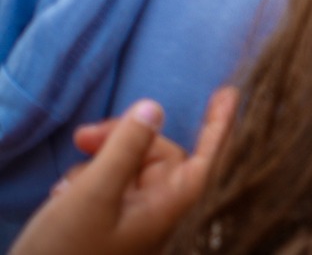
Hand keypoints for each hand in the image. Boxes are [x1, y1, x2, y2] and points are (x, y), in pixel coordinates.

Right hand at [15, 90, 234, 254]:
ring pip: (132, 171)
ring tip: (65, 187)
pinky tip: (63, 198)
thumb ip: (126, 148)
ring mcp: (141, 223)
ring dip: (99, 167)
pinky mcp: (118, 231)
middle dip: (123, 140)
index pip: (210, 156)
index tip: (228, 92)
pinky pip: (115, 193)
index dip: (220, 123)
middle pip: (160, 156)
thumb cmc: (66, 254)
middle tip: (81, 137)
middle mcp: (164, 214)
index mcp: (173, 206)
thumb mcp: (93, 195)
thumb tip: (154, 109)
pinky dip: (90, 186)